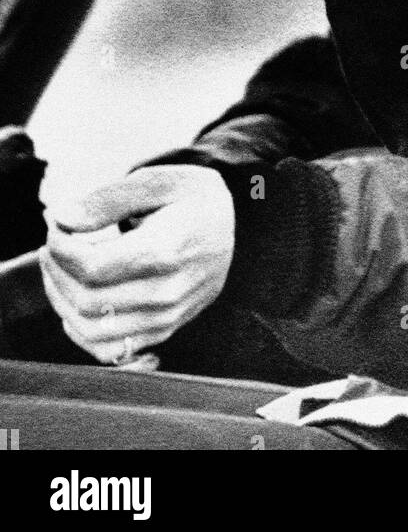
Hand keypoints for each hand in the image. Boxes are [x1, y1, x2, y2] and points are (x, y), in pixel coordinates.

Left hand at [39, 166, 234, 364]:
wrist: (230, 225)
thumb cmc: (189, 197)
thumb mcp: (156, 181)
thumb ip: (107, 199)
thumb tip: (61, 218)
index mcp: (167, 250)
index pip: (92, 266)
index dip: (61, 248)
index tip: (56, 225)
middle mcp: (168, 293)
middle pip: (87, 299)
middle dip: (56, 270)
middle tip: (52, 243)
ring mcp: (167, 318)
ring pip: (92, 330)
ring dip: (62, 301)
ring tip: (58, 269)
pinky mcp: (165, 331)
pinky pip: (110, 350)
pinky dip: (81, 331)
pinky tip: (75, 301)